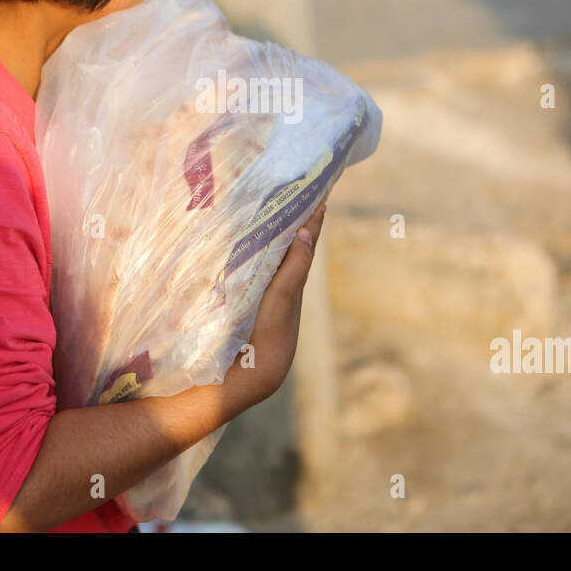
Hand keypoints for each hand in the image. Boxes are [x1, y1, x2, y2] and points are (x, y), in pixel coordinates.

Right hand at [225, 203, 326, 408]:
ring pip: (276, 260)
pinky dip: (259, 257)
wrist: (253, 373)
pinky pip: (258, 273)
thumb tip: (306, 232)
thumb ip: (293, 267)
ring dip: (277, 239)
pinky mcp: (252, 305)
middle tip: (298, 200)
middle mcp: (284, 287)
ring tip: (275, 218)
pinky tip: (249, 253)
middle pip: (293, 249)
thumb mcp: (283, 297)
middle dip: (296, 225)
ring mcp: (268, 297)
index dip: (314, 221)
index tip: (321, 197)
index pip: (306, 244)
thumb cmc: (271, 333)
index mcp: (294, 282)